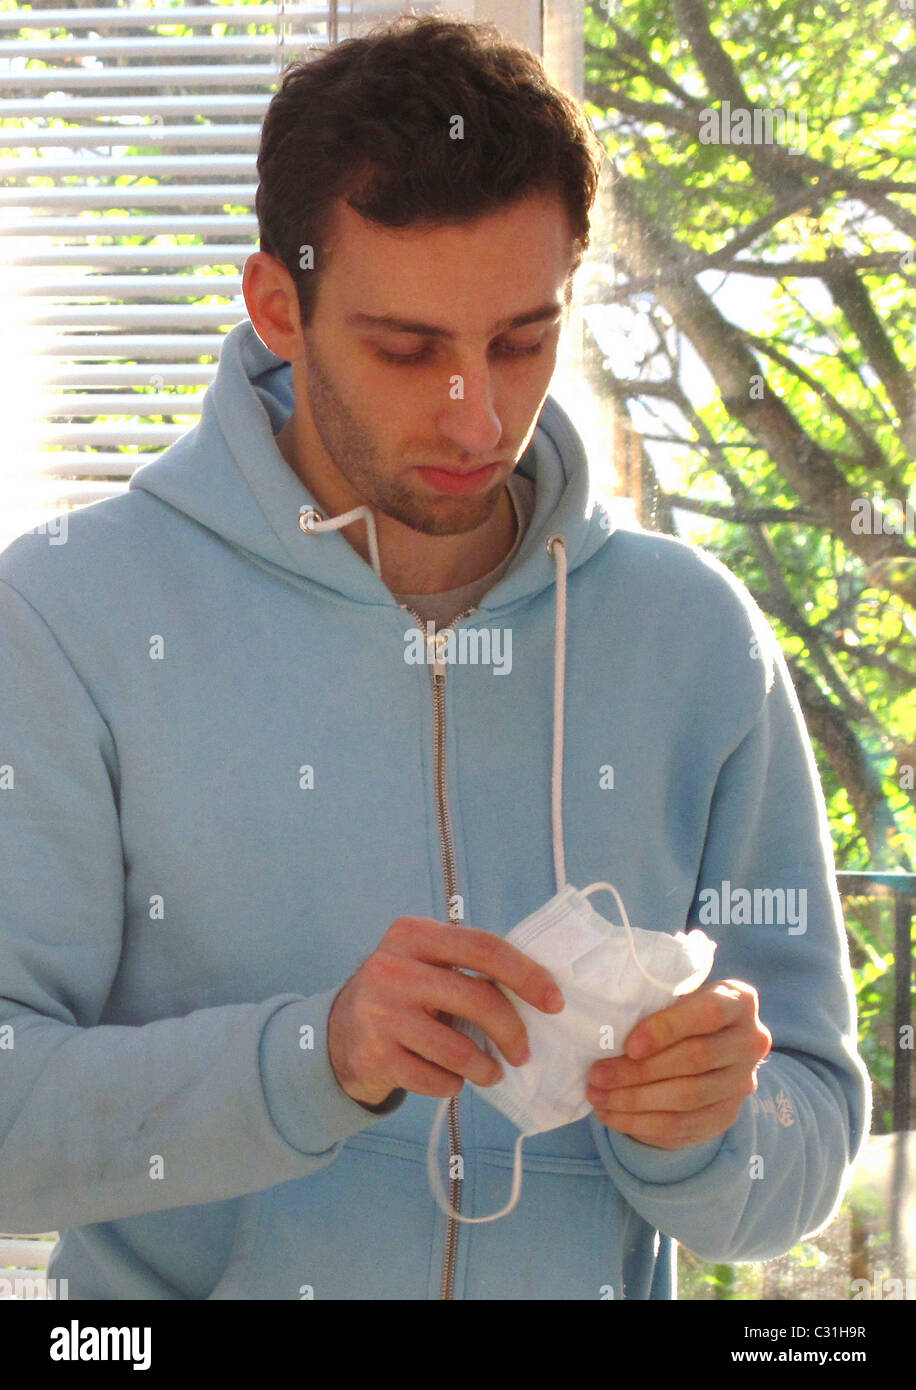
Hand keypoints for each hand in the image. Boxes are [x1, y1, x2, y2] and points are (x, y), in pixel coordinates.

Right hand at [327, 917, 564, 1107]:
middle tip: (524, 1052)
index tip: (554, 1002)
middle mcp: (391, 968)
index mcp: (413, 934)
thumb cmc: (401, 996)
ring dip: (485, 1068)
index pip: (483, 947)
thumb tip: (539, 990)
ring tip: (490, 1072)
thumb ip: (468, 966)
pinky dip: (454, 1085)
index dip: (526, 974)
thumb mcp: (425, 964)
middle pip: (478, 998)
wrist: (338, 1035)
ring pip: (458, 1048)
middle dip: (512, 1031)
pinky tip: (452, 1080)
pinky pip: (435, 1079)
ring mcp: (380, 1014)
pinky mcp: (374, 1056)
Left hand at [586, 980, 771, 1149]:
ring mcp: (742, 1083)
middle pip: (695, 1060)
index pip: (708, 1014)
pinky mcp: (726, 1115)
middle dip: (638, 1071)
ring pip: (686, 1098)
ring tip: (597, 1096)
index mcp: (739, 1002)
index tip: (629, 1045)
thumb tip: (606, 1030)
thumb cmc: (681, 1012)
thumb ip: (656, 1004)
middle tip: (598, 1075)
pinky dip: (641, 1123)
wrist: (710, 1045)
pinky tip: (611, 1115)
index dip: (667, 1029)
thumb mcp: (676, 996)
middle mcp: (750, 1043)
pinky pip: (682, 1126)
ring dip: (634, 1101)